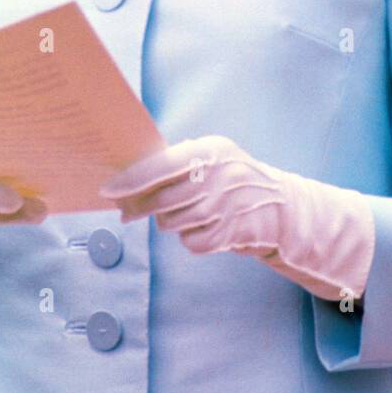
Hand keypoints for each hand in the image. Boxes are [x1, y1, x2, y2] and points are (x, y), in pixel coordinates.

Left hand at [99, 134, 374, 302]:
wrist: (283, 207)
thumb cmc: (233, 177)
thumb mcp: (213, 155)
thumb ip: (177, 159)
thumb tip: (128, 172)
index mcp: (212, 150)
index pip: (162, 164)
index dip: (132, 179)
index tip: (107, 191)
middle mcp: (221, 176)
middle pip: (163, 199)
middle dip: (139, 207)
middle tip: (125, 212)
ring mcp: (228, 207)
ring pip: (174, 223)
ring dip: (168, 222)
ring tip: (178, 214)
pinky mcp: (232, 233)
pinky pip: (192, 242)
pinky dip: (191, 239)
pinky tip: (201, 228)